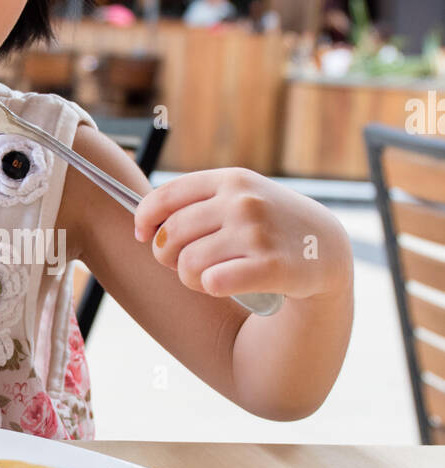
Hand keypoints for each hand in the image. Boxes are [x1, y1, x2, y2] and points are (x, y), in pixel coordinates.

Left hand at [133, 168, 351, 302]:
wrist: (326, 249)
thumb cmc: (272, 225)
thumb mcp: (242, 197)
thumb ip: (198, 202)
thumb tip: (144, 222)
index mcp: (231, 181)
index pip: (166, 196)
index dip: (144, 218)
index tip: (141, 235)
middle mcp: (242, 202)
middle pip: (170, 235)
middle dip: (167, 255)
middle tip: (182, 264)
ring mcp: (257, 232)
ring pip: (187, 264)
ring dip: (190, 278)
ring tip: (208, 277)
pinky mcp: (271, 265)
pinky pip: (213, 282)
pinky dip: (211, 287)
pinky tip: (223, 285)